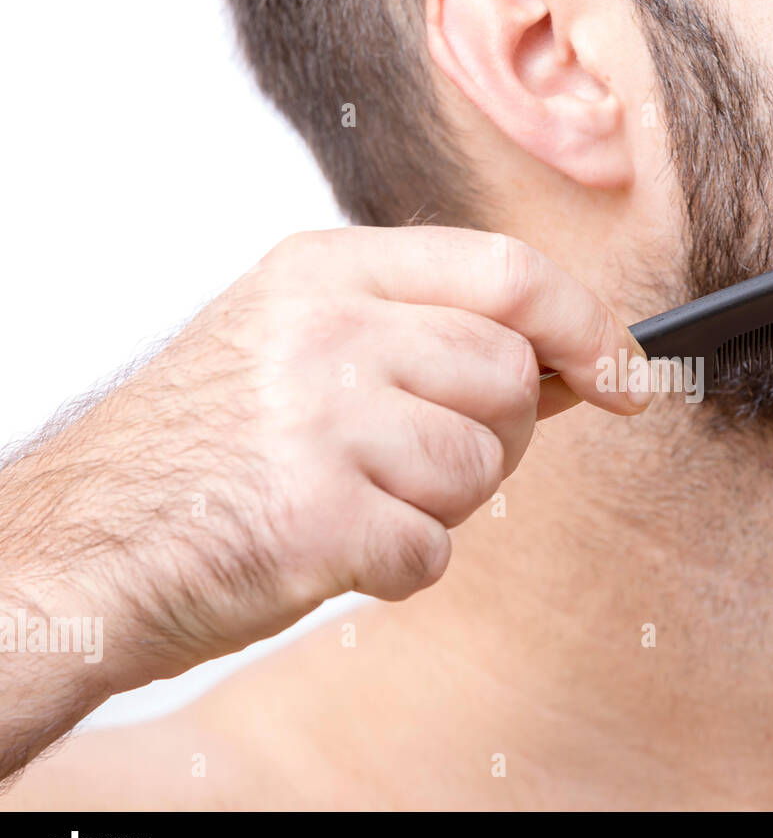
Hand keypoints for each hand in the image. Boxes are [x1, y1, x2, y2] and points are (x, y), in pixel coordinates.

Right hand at [0, 226, 649, 694]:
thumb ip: (426, 331)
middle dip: (489, 436)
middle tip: (404, 460)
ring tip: (351, 498)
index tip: (626, 377)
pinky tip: (327, 546)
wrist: (82, 548)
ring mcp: (317, 419)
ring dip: (437, 504)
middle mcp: (325, 330)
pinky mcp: (316, 517)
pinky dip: (396, 565)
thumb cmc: (206, 451)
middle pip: (511, 376)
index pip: (508, 272)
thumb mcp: (298, 343)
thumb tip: (574, 356)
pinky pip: (435, 548)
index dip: (587, 326)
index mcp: (324, 272)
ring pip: (483, 464)